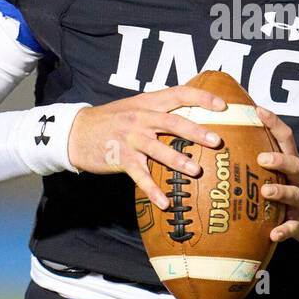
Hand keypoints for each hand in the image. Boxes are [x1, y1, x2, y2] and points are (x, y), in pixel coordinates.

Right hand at [67, 87, 225, 209]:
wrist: (76, 132)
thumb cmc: (112, 119)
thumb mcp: (136, 106)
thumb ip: (161, 109)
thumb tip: (194, 112)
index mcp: (148, 103)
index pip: (179, 94)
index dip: (201, 98)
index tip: (222, 106)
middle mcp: (141, 118)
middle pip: (172, 123)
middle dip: (196, 132)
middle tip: (217, 141)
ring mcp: (130, 139)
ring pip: (158, 149)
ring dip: (177, 160)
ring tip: (196, 171)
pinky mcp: (121, 159)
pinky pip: (140, 176)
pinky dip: (152, 191)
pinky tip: (165, 203)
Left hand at [255, 106, 298, 245]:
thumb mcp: (295, 171)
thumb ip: (274, 157)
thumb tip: (241, 138)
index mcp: (296, 165)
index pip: (287, 139)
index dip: (274, 123)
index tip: (258, 110)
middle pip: (293, 165)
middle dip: (279, 160)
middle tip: (262, 157)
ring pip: (294, 195)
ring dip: (281, 192)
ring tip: (266, 191)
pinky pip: (293, 227)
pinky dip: (284, 230)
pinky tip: (273, 234)